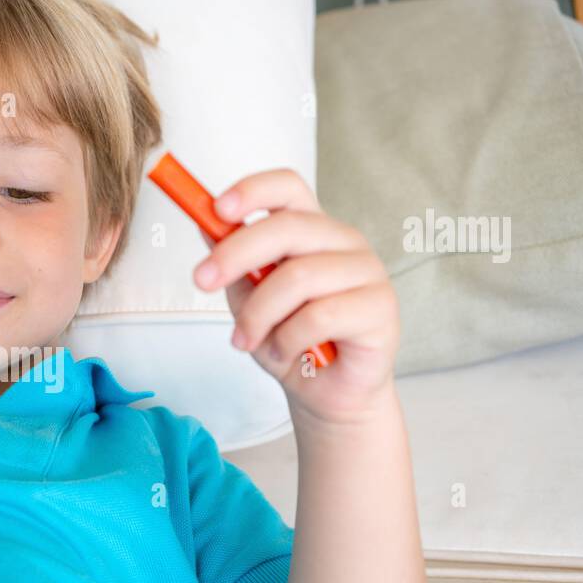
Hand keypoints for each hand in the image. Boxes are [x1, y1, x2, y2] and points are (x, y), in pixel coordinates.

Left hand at [191, 168, 399, 425]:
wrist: (323, 394)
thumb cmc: (288, 340)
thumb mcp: (247, 298)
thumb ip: (232, 262)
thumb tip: (204, 222)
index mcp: (311, 229)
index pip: (288, 187)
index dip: (253, 190)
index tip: (216, 209)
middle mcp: (343, 241)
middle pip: (287, 227)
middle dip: (235, 253)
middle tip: (201, 281)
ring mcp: (367, 271)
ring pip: (298, 277)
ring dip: (259, 315)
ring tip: (246, 341)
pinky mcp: (381, 307)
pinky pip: (320, 315)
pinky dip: (288, 339)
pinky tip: (285, 353)